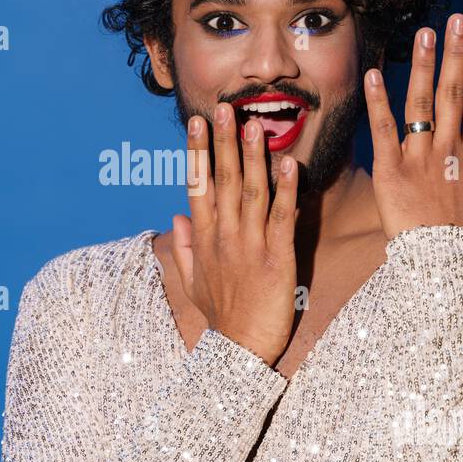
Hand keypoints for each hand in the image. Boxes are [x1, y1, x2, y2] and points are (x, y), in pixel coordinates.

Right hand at [170, 103, 299, 368]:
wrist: (239, 353)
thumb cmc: (220, 318)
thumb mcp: (193, 282)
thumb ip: (185, 247)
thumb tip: (175, 217)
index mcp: (204, 239)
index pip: (198, 186)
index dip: (198, 152)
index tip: (198, 123)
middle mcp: (224, 236)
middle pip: (221, 181)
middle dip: (223, 142)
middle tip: (224, 108)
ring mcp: (249, 246)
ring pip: (250, 192)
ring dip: (252, 156)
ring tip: (254, 124)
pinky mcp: (277, 259)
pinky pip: (281, 218)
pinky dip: (285, 191)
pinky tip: (287, 165)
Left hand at [363, 13, 462, 253]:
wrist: (442, 270)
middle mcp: (450, 149)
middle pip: (454, 92)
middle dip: (456, 53)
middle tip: (457, 19)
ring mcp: (419, 157)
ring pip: (421, 102)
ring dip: (423, 65)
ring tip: (424, 33)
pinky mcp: (389, 170)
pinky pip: (382, 129)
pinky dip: (378, 101)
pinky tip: (374, 73)